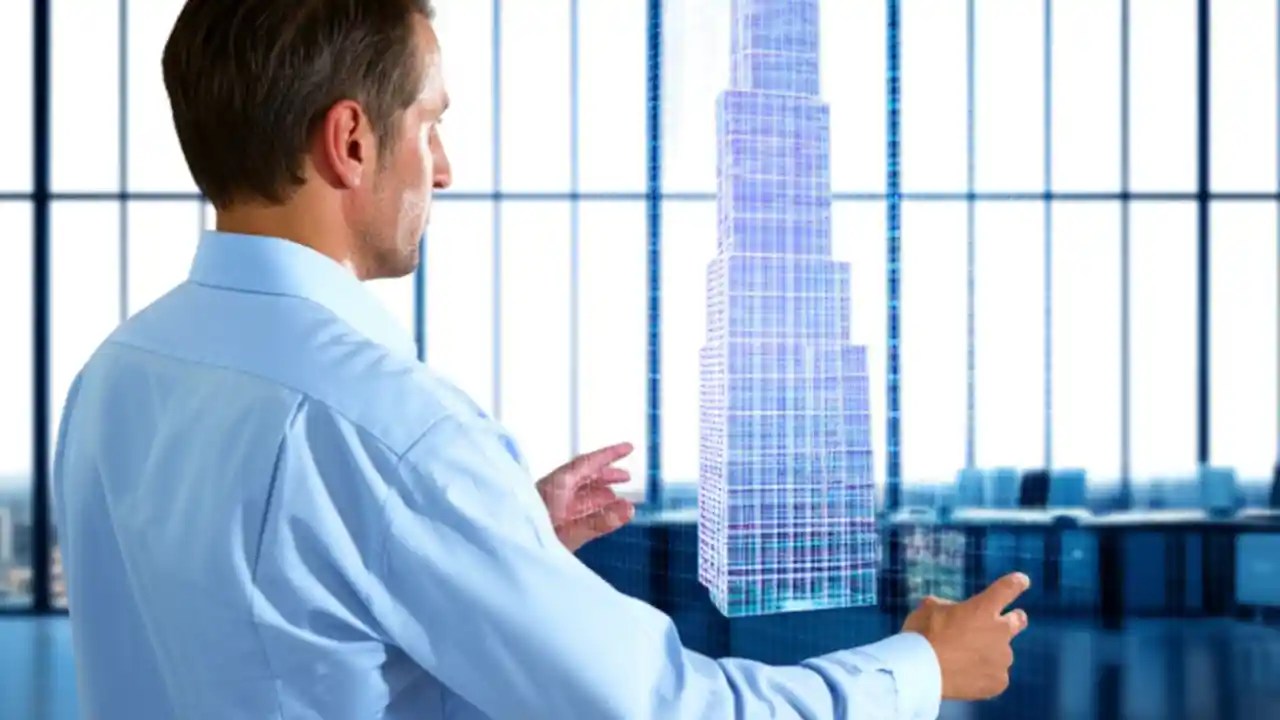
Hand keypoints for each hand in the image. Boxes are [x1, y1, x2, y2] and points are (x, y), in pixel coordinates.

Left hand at [536, 442, 635, 551]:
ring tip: (618, 495)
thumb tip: (629, 508)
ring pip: (578, 491)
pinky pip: (573, 505)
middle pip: (583, 475)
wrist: (506, 552)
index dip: (609, 455)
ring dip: (599, 490)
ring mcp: (550, 504)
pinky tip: (599, 511)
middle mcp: (553, 490)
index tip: (628, 448)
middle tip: (627, 476)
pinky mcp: (547, 518)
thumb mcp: (570, 533)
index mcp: (557, 486)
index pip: (587, 463)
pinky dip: (590, 504)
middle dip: (606, 474)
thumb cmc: (533, 539)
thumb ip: (600, 521)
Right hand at [902, 572, 1030, 700]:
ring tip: (962, 661)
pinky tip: (964, 676)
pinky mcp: (1000, 681)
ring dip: (988, 652)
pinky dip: (983, 675)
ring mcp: (1002, 658)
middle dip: (1016, 619)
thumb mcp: (930, 609)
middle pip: (1018, 621)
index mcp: (983, 607)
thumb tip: (952, 614)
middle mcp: (1000, 631)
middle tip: (1009, 622)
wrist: (921, 671)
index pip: (1007, 589)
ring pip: (1000, 653)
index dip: (1016, 583)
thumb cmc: (922, 634)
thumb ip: (948, 608)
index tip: (1022, 580)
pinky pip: (994, 676)